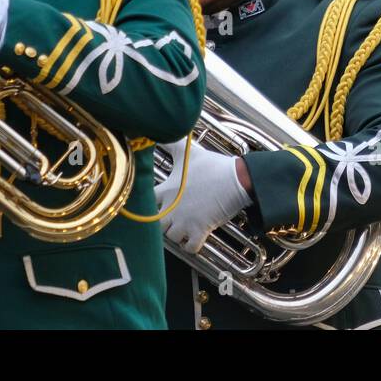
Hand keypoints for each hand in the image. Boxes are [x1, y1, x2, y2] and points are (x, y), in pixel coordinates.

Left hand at [157, 139, 251, 253]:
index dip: (148, 203)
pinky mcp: (200, 231)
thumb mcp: (190, 152)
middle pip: (156, 225)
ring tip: (184, 226)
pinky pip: (189, 248)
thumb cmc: (213, 166)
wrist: (236, 179)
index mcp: (167, 190)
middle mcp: (172, 208)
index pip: (145, 202)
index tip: (155, 203)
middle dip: (163, 223)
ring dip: (177, 234)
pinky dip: (190, 246)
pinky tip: (194, 236)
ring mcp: (186, 222)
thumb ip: (173, 145)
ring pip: (171, 238)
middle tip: (172, 217)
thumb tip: (162, 132)